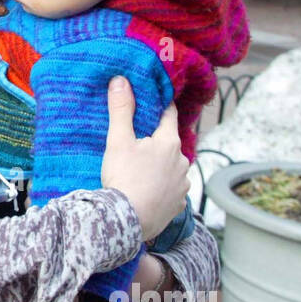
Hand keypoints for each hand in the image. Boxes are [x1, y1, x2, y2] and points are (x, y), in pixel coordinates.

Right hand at [100, 77, 189, 240]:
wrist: (128, 220)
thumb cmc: (124, 177)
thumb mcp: (118, 140)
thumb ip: (120, 110)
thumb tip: (120, 80)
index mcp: (169, 143)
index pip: (169, 115)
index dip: (161, 106)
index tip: (155, 101)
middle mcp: (182, 162)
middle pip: (170, 144)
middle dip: (157, 142)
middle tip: (139, 143)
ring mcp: (182, 185)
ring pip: (173, 168)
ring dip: (161, 167)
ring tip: (142, 171)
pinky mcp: (179, 205)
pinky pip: (172, 191)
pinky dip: (163, 188)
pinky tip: (149, 191)